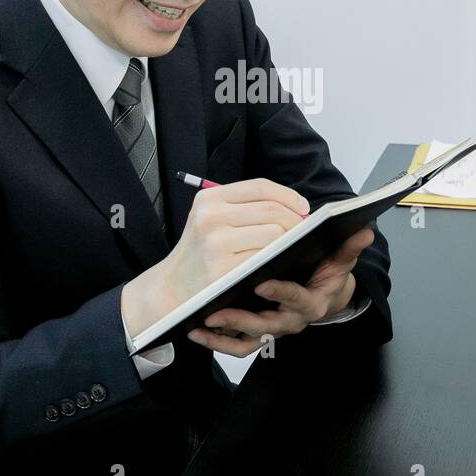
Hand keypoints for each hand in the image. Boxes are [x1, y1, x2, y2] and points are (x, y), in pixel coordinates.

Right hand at [121, 178, 309, 337]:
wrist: (171, 288)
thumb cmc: (199, 252)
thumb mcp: (209, 218)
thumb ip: (243, 207)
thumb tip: (294, 206)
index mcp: (209, 199)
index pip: (260, 187)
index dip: (288, 195)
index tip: (303, 207)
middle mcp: (210, 216)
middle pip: (272, 209)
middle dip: (295, 220)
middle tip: (303, 231)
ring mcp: (217, 243)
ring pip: (275, 233)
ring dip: (290, 241)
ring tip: (291, 246)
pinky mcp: (224, 268)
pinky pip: (267, 257)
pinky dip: (278, 258)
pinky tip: (279, 261)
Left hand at [188, 226, 374, 357]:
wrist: (320, 296)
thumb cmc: (323, 275)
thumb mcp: (339, 263)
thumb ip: (348, 248)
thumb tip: (365, 230)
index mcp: (311, 303)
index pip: (296, 299)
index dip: (280, 293)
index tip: (261, 282)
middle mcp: (291, 321)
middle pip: (267, 326)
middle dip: (241, 319)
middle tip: (218, 310)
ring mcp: (273, 330)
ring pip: (249, 340)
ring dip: (223, 335)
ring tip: (201, 322)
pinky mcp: (258, 336)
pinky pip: (237, 346)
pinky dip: (216, 342)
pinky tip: (196, 331)